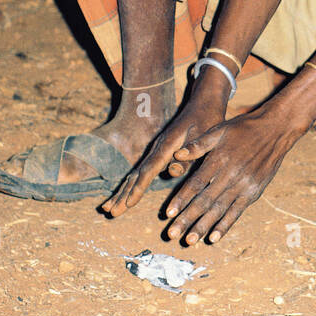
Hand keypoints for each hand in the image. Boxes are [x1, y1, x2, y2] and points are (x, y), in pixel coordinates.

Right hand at [102, 87, 226, 216]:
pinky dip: (130, 186)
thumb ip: (190, 154)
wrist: (203, 102)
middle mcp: (157, 149)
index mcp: (167, 145)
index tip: (129, 203)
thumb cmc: (206, 120)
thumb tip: (173, 170)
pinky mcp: (158, 153)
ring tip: (108, 209)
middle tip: (110, 212)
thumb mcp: (203, 136)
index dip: (139, 188)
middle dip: (123, 194)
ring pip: (135, 175)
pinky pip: (141, 173)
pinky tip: (123, 197)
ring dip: (122, 192)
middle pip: (136, 175)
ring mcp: (156, 151)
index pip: (149, 170)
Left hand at [164, 100, 301, 245]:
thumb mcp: (219, 131)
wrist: (276, 130)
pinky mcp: (254, 192)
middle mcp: (230, 175)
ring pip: (219, 210)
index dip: (181, 199)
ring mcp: (243, 186)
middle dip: (187, 219)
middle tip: (172, 234)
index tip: (168, 213)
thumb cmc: (243, 129)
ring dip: (203, 226)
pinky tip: (213, 237)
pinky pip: (237, 212)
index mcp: (219, 159)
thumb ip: (198, 145)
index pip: (196, 184)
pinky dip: (225, 225)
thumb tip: (177, 154)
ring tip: (190, 240)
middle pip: (204, 201)